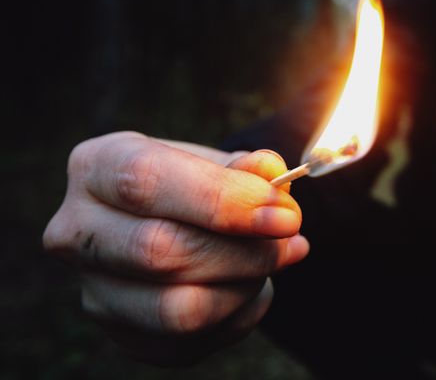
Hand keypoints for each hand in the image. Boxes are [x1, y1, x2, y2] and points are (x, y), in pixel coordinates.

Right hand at [43, 132, 308, 364]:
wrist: (174, 222)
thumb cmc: (195, 184)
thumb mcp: (218, 161)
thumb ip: (246, 167)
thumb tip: (270, 172)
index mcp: (96, 166)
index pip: (144, 182)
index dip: (221, 199)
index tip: (282, 212)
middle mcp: (77, 230)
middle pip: (159, 250)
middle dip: (243, 249)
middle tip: (292, 237)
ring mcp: (94, 289)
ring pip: (177, 307)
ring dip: (244, 285)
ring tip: (272, 260)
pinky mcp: (121, 335)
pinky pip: (191, 341)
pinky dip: (238, 315)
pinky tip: (251, 287)